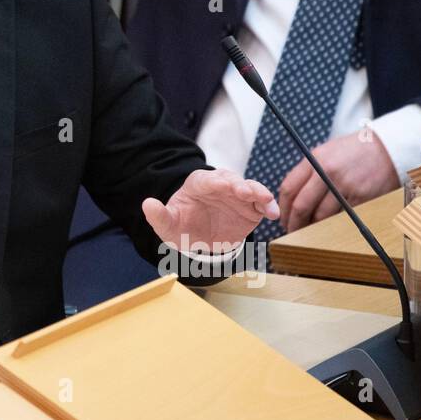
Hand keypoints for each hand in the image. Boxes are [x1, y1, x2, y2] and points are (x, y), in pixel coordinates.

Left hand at [141, 168, 276, 254]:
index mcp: (198, 184)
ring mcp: (237, 195)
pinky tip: (273, 213)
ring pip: (250, 188)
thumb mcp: (168, 225)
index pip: (207, 180)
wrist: (199, 239)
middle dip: (240, 185)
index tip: (225, 186)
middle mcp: (220, 185)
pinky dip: (268, 206)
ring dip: (259, 193)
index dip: (217, 182)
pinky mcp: (250, 208)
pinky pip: (261, 203)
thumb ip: (159, 216)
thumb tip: (147, 204)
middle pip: (232, 180)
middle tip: (247, 193)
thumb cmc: (182, 226)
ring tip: (266, 202)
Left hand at [277, 129, 397, 232]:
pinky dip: (332, 225)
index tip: (282, 217)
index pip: (289, 188)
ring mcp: (344, 185)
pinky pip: (341, 217)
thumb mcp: (326, 152)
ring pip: (320, 215)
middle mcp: (327, 172)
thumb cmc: (354, 151)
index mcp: (314, 159)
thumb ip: (309, 170)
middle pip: (301, 205)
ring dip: (312, 228)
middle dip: (293, 223)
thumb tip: (292, 195)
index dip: (283, 207)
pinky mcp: (360, 197)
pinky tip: (329, 228)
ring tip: (308, 233)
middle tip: (291, 231)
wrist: (387, 148)